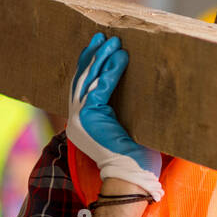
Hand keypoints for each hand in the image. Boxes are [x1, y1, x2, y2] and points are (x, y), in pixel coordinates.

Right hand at [67, 32, 163, 200]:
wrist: (131, 179)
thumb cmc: (135, 161)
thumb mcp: (126, 132)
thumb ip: (122, 115)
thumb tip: (139, 98)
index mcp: (83, 124)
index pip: (83, 88)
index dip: (89, 66)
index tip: (98, 47)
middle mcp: (77, 120)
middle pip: (81, 80)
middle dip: (92, 56)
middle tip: (102, 37)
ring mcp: (80, 119)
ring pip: (89, 80)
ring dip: (102, 59)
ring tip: (114, 42)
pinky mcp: (89, 118)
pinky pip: (100, 88)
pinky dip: (112, 71)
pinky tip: (121, 58)